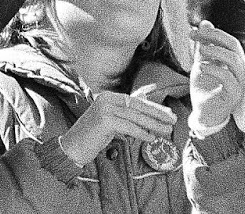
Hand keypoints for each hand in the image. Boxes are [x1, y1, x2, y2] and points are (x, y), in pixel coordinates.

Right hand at [57, 90, 176, 164]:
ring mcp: (105, 108)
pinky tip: (151, 138)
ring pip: (135, 117)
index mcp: (108, 96)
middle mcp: (106, 99)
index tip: (168, 114)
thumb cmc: (92, 136)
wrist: (72, 147)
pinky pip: (128, 127)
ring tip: (166, 131)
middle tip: (173, 120)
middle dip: (157, 114)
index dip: (153, 108)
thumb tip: (146, 115)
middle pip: (138, 106)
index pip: (136, 101)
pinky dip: (141, 132)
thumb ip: (125, 116)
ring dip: (153, 124)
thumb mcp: (110, 122)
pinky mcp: (104, 120)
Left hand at [188, 20, 244, 137]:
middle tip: (194, 36)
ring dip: (214, 52)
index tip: (192, 31)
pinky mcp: (234, 96)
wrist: (203, 113)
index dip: (212, 32)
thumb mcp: (202, 62)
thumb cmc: (205, 88)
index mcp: (235, 61)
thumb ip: (204, 45)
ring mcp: (239, 83)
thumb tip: (205, 23)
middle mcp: (241, 71)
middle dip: (213, 37)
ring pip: (234, 60)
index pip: (229, 40)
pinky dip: (214, 69)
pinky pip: (228, 78)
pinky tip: (201, 67)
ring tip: (200, 52)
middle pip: (234, 46)